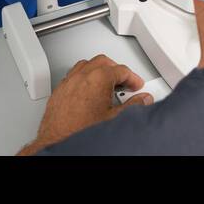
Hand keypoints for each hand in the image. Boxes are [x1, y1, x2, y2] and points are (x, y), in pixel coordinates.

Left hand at [18, 55, 151, 154]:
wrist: (59, 141)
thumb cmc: (81, 130)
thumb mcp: (114, 118)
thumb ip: (133, 106)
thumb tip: (143, 100)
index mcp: (99, 78)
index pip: (121, 70)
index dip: (133, 78)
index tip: (136, 86)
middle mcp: (82, 76)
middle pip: (104, 62)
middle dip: (116, 70)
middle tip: (125, 82)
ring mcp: (69, 82)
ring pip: (87, 65)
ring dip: (99, 70)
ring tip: (107, 83)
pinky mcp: (59, 90)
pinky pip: (73, 75)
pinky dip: (84, 77)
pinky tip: (88, 89)